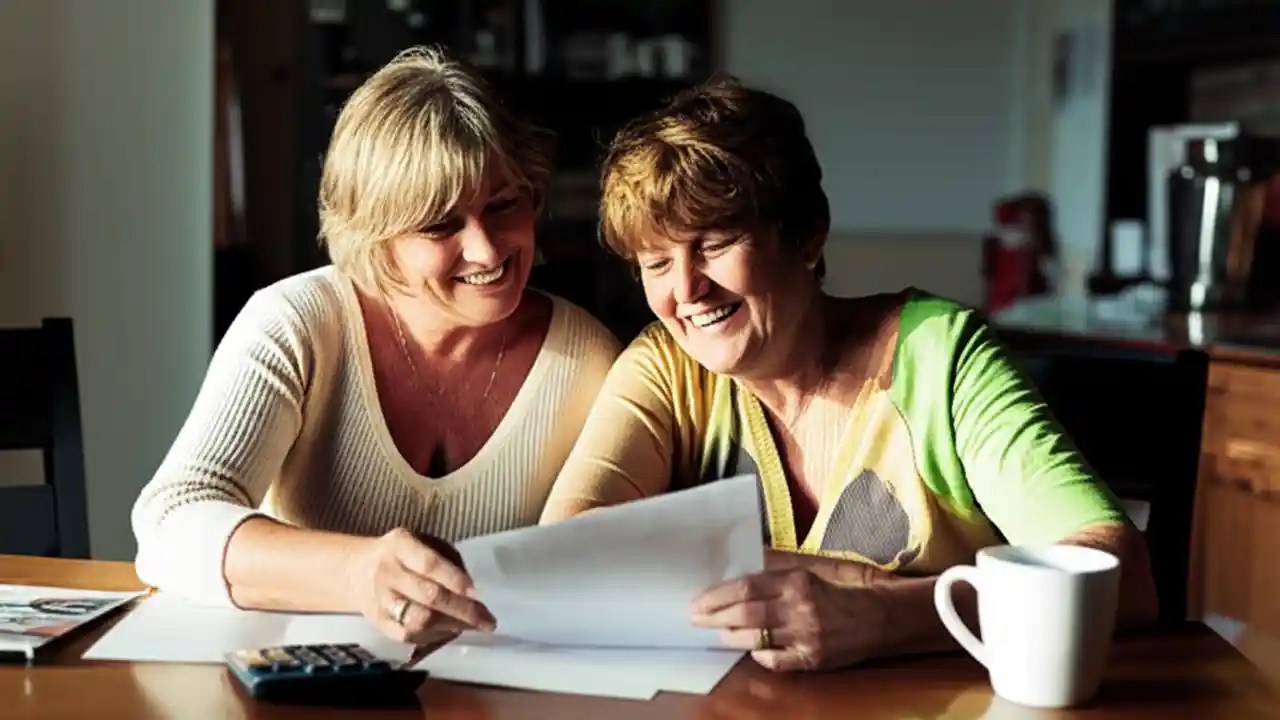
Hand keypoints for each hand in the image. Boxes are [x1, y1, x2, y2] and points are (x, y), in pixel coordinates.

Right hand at [347, 528, 495, 645]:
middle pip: (428, 597)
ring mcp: (381, 601)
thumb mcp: (422, 541)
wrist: (356, 570)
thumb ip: (447, 559)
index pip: (430, 565)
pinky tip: (450, 632)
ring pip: (417, 621)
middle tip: (487, 620)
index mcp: (400, 546)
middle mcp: (387, 573)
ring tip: (472, 627)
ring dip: (450, 627)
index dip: (456, 580)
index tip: (478, 594)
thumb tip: (472, 589)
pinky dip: (433, 637)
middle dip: (462, 610)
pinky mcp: (378, 623)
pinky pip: (407, 636)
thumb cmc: (401, 554)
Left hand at [690, 564, 888, 671]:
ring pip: (755, 638)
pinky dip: (760, 656)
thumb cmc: (841, 590)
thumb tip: (740, 567)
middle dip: (714, 617)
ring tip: (716, 634)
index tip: (698, 599)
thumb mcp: (810, 571)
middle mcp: (799, 608)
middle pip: (745, 613)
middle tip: (695, 618)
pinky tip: (751, 650)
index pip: (746, 586)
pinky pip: (776, 661)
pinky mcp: (813, 659)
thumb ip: (776, 571)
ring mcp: (806, 636)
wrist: (881, 617)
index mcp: (797, 581)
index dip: (717, 595)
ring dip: (730, 637)